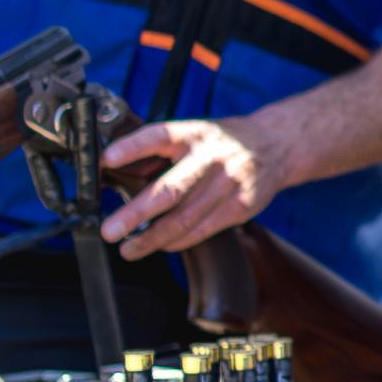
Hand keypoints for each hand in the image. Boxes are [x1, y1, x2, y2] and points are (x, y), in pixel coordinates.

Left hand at [95, 112, 277, 255]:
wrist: (276, 144)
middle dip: (136, 214)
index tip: (106, 160)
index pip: (159, 136)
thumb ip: (159, 151)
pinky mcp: (241, 206)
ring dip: (152, 239)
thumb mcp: (193, 133)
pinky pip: (202, 230)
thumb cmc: (221, 143)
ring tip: (129, 248)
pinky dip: (177, 241)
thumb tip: (111, 173)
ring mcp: (229, 183)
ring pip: (185, 220)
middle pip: (170, 189)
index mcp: (194, 134)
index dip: (132, 147)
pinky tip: (161, 245)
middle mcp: (211, 157)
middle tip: (110, 231)